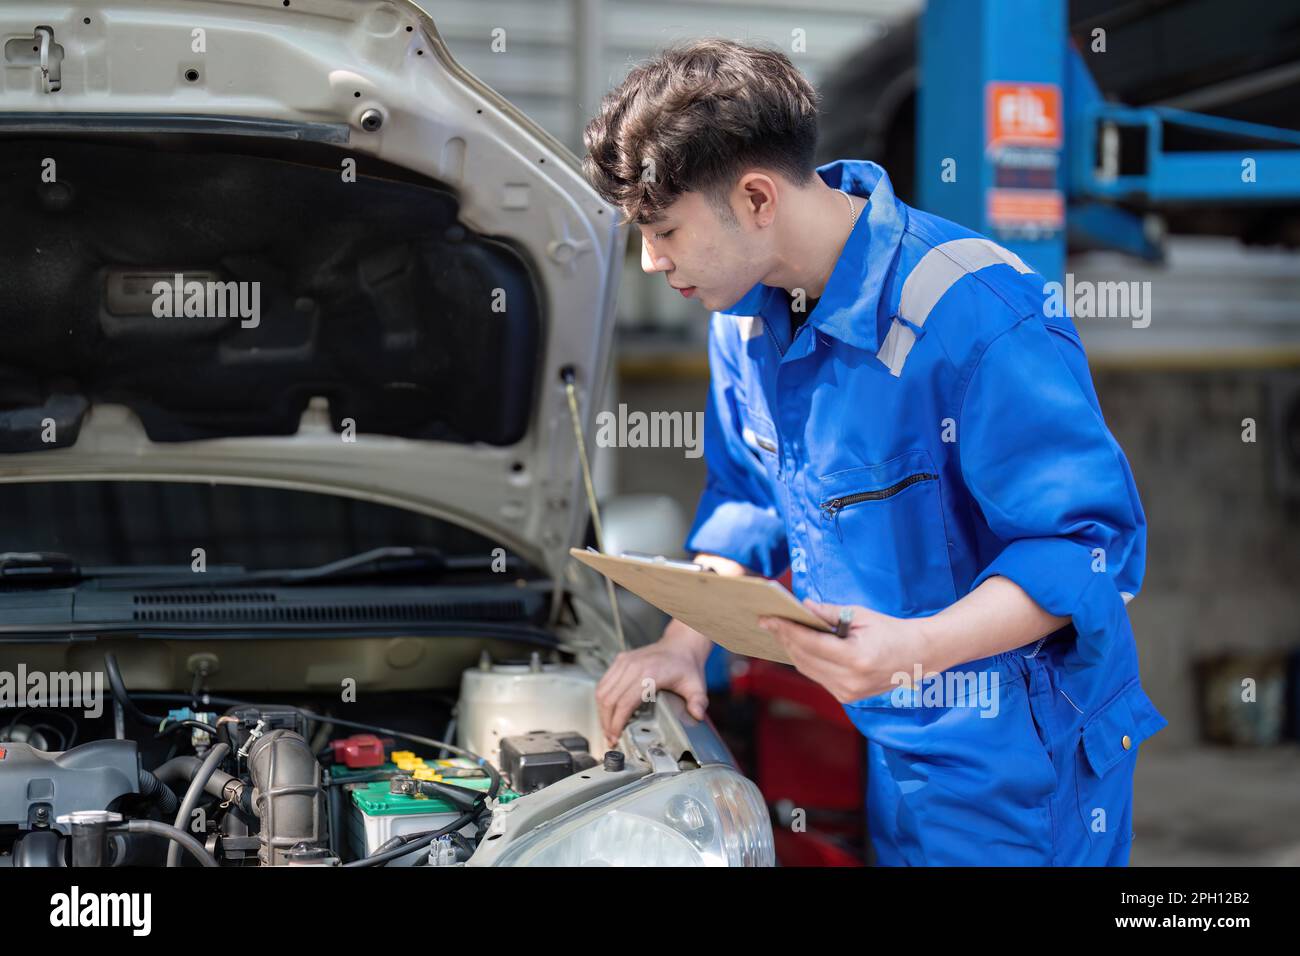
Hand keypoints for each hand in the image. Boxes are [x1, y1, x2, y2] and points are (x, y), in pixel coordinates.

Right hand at [595, 618, 711, 746]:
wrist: (681, 645)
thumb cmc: (686, 665)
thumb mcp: (696, 686)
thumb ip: (698, 702)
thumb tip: (696, 715)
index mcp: (650, 674)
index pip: (625, 702)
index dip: (617, 722)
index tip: (616, 736)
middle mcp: (633, 666)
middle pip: (609, 699)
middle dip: (607, 722)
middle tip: (610, 738)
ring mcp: (624, 662)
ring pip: (602, 691)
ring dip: (602, 712)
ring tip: (608, 728)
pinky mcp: (620, 660)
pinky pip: (604, 682)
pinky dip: (603, 700)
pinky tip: (608, 712)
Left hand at [758, 599, 925, 703]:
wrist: (919, 656)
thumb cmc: (891, 631)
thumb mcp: (861, 615)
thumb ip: (828, 613)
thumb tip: (801, 606)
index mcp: (855, 658)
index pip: (810, 644)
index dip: (786, 630)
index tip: (768, 618)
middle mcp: (850, 681)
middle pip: (804, 658)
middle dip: (785, 638)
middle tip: (768, 621)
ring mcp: (849, 693)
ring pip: (807, 670)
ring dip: (792, 650)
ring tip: (779, 631)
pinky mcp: (847, 697)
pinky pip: (818, 677)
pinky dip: (806, 661)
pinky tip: (797, 646)